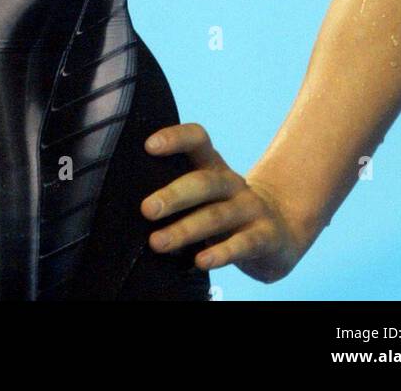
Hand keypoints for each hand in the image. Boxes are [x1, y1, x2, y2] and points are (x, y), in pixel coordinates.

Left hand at [141, 123, 311, 282]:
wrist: (279, 231)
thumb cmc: (224, 211)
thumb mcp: (204, 195)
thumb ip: (174, 192)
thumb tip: (121, 199)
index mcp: (213, 166)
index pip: (197, 140)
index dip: (176, 138)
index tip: (149, 146)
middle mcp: (231, 183)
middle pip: (203, 182)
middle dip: (173, 195)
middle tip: (146, 209)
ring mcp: (250, 208)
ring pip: (216, 216)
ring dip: (185, 230)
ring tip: (158, 243)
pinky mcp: (265, 236)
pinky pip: (243, 244)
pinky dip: (221, 253)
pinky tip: (201, 261)